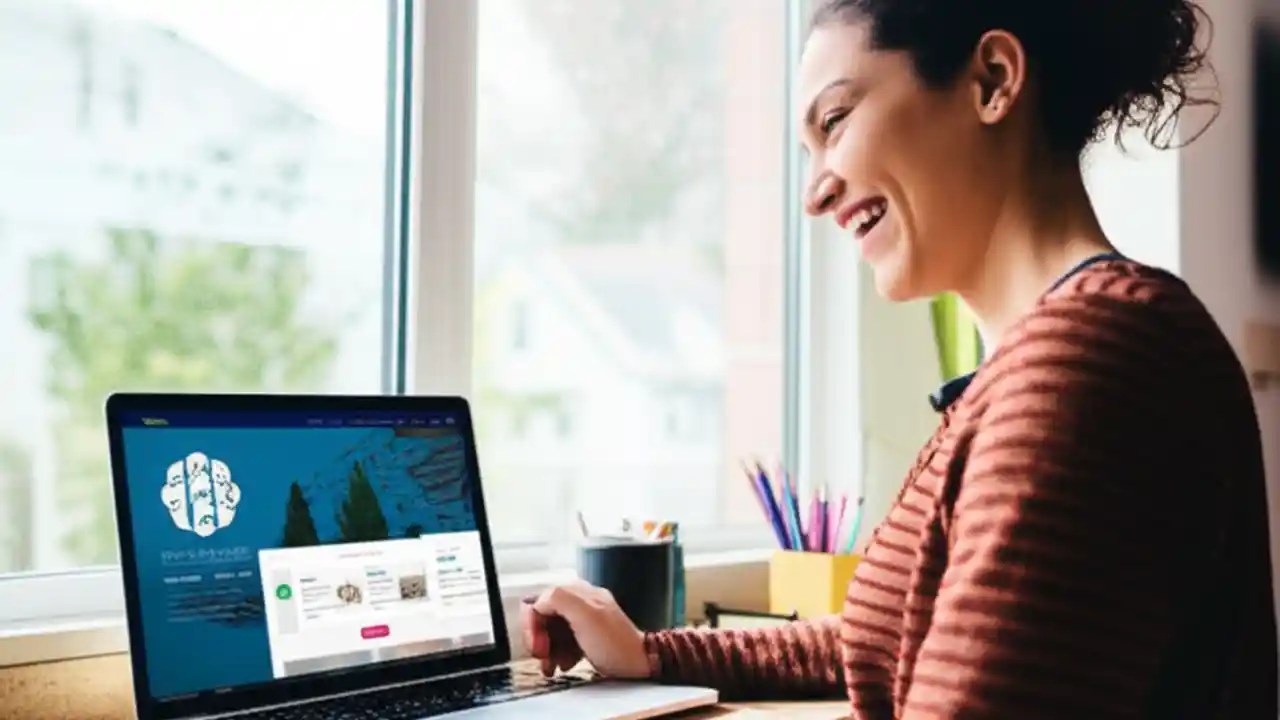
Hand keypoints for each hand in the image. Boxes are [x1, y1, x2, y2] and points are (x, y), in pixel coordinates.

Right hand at [521, 581, 649, 678]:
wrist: (639, 662)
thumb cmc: (614, 643)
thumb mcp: (585, 615)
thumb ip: (559, 598)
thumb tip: (538, 601)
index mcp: (575, 592)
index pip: (537, 603)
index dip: (532, 626)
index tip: (538, 648)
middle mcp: (577, 601)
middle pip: (542, 618)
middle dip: (539, 640)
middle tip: (544, 658)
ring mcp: (582, 618)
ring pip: (550, 632)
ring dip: (548, 651)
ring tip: (553, 667)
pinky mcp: (586, 634)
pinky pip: (562, 642)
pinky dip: (559, 654)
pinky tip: (565, 665)